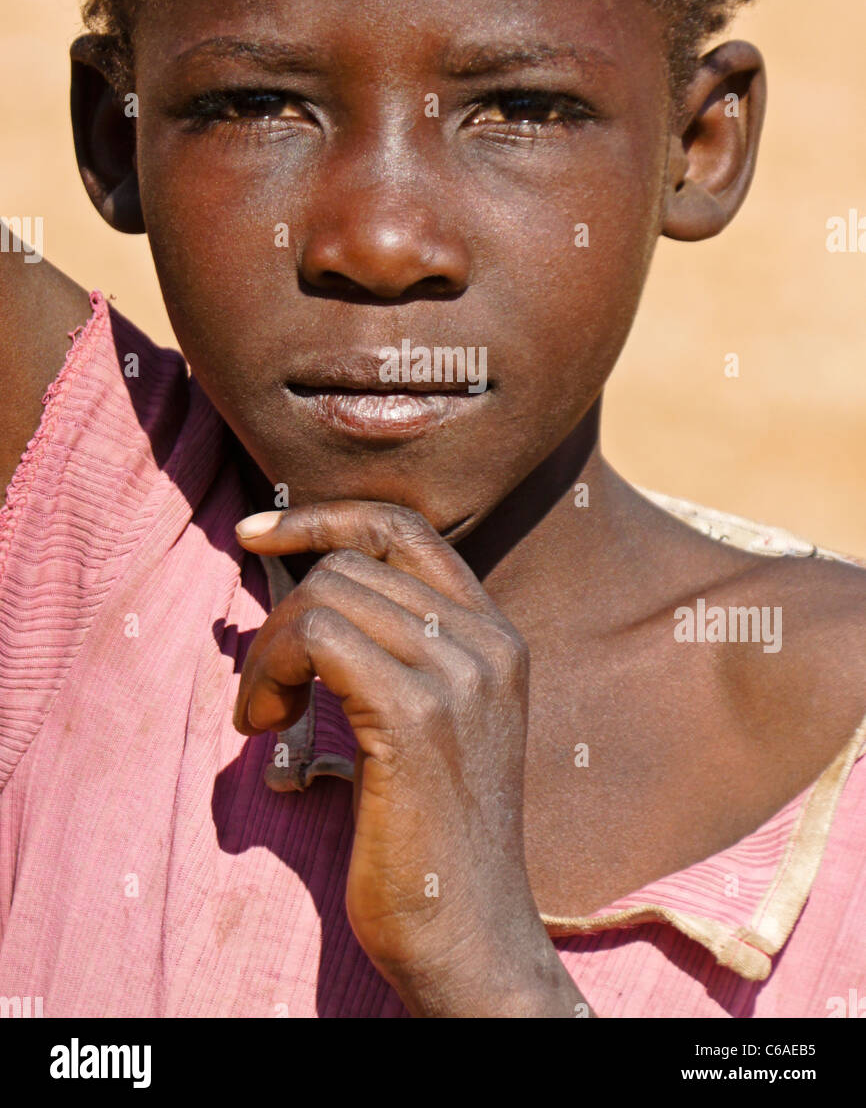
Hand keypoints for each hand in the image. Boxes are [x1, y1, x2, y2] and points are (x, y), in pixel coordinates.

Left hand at [233, 500, 589, 1016]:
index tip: (256, 530)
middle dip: (280, 615)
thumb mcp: (429, 723)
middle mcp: (488, 641)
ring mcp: (459, 674)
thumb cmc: (429, 839)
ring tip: (265, 715)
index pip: (404, 527)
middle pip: (349, 563)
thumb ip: (397, 651)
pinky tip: (266, 726)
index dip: (324, 516)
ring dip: (268, 651)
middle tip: (265, 692)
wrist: (469, 935)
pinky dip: (271, 672)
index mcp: (495, 636)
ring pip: (325, 593)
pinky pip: (316, 635)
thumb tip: (308, 594)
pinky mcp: (417, 714)